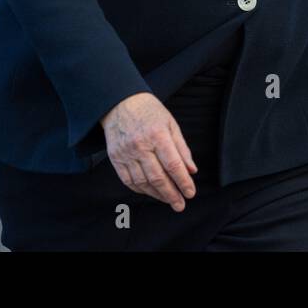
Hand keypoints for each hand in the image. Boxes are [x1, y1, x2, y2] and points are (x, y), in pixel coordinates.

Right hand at [101, 92, 197, 210]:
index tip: (190, 193)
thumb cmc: (149, 112)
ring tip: (168, 199)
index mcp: (157, 135)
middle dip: (171, 194)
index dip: (183, 182)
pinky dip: (141, 190)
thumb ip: (182, 148)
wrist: (120, 102)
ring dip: (157, 194)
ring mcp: (126, 153)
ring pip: (143, 182)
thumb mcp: (171, 124)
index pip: (173, 165)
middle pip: (158, 177)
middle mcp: (140, 145)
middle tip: (180, 204)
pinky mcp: (115, 158)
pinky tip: (150, 192)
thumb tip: (191, 170)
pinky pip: (128, 180)